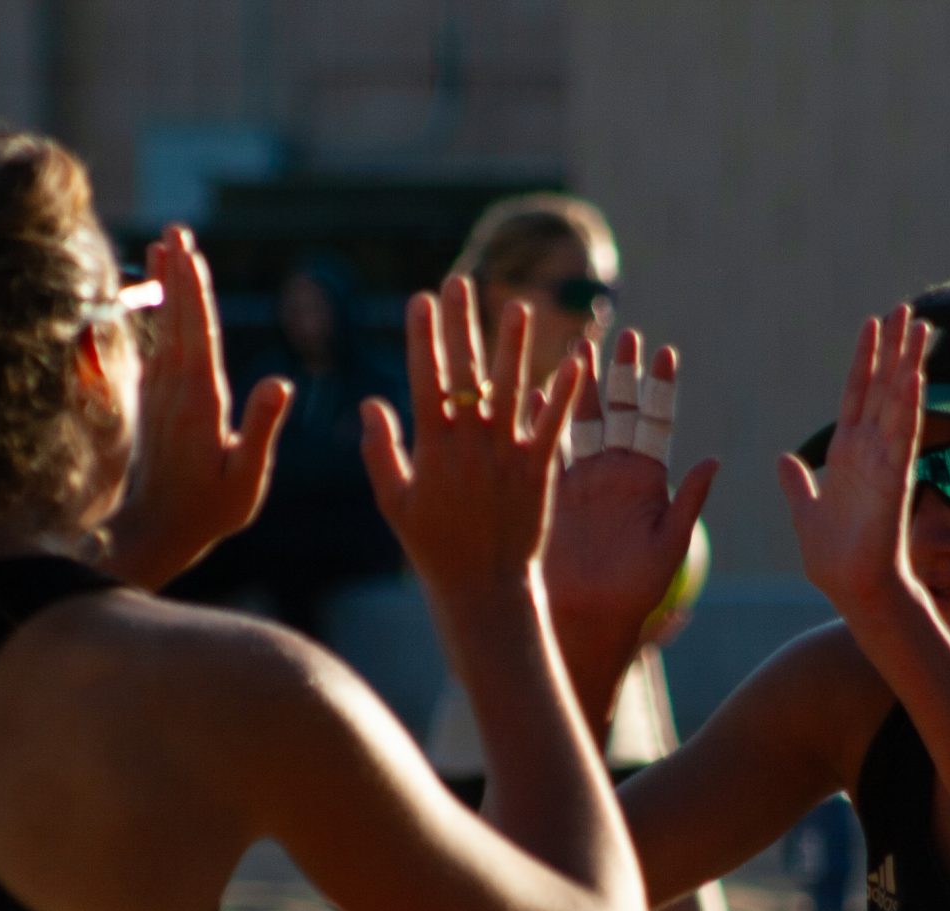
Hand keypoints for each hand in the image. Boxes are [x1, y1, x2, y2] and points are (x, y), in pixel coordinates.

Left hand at [107, 226, 292, 587]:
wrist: (155, 532)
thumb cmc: (208, 510)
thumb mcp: (245, 478)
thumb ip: (260, 428)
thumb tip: (280, 383)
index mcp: (202, 401)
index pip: (200, 335)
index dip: (196, 293)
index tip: (191, 254)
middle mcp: (176, 390)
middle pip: (178, 320)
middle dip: (177, 273)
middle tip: (175, 230)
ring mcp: (160, 394)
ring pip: (163, 328)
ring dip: (163, 287)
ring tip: (161, 247)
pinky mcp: (153, 403)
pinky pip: (155, 346)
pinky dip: (156, 316)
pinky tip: (155, 299)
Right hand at [359, 277, 584, 606]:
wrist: (482, 588)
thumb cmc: (433, 548)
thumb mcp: (394, 501)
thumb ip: (382, 450)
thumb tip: (372, 403)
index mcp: (433, 447)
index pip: (425, 379)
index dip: (423, 338)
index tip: (420, 300)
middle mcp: (471, 442)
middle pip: (465, 372)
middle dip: (461, 324)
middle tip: (460, 282)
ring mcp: (507, 453)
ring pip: (512, 388)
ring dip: (514, 345)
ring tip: (519, 305)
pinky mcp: (539, 469)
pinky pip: (554, 423)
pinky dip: (565, 392)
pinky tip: (576, 359)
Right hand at [541, 330, 719, 664]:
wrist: (588, 617)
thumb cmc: (635, 591)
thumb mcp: (669, 545)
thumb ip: (688, 502)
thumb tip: (714, 459)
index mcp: (647, 478)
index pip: (656, 420)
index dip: (660, 387)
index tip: (666, 352)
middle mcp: (614, 469)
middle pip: (618, 410)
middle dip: (622, 373)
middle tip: (627, 336)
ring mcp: (580, 476)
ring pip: (580, 419)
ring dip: (580, 384)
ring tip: (582, 348)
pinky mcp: (550, 488)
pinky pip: (544, 445)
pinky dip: (541, 418)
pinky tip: (536, 389)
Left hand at [775, 306, 932, 614]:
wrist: (852, 588)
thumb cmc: (834, 557)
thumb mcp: (805, 511)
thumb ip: (796, 483)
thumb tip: (782, 459)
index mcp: (848, 453)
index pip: (856, 394)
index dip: (864, 359)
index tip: (871, 324)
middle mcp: (870, 451)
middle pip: (884, 387)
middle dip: (893, 348)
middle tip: (905, 309)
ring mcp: (885, 461)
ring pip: (900, 401)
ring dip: (909, 364)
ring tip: (919, 325)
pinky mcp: (895, 478)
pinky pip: (905, 433)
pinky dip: (910, 404)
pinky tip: (918, 374)